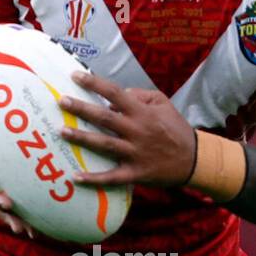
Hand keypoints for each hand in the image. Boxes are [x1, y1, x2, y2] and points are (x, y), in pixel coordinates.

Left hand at [58, 70, 195, 187]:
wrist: (194, 159)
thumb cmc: (175, 129)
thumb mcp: (164, 104)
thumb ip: (141, 95)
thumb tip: (119, 93)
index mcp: (142, 112)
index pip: (115, 93)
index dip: (94, 83)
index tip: (74, 76)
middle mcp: (137, 131)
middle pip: (105, 118)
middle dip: (82, 109)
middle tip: (61, 102)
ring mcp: (135, 153)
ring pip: (105, 144)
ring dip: (82, 138)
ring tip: (63, 131)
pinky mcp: (135, 173)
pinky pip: (112, 177)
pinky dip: (94, 179)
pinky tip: (76, 177)